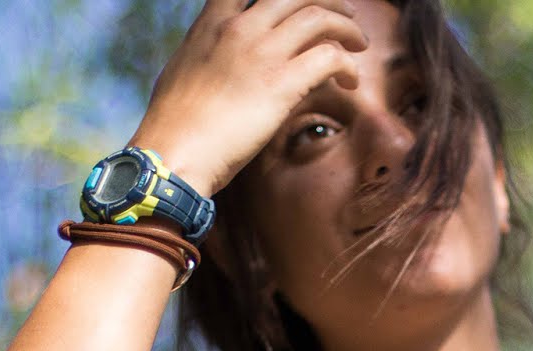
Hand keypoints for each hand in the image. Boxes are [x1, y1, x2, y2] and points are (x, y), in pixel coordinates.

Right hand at [130, 0, 369, 195]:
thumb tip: (216, 60)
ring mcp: (261, 53)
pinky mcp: (282, 83)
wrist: (173, 154)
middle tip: (345, 17)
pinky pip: (330, 58)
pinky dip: (348, 65)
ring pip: (319, 17)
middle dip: (328, 2)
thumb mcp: (182, 71)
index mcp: (212, 24)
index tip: (304, 6)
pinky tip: (350, 80)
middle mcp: (239, 28)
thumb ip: (206, 54)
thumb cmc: (174, 126)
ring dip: (347, 28)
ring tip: (359, 44)